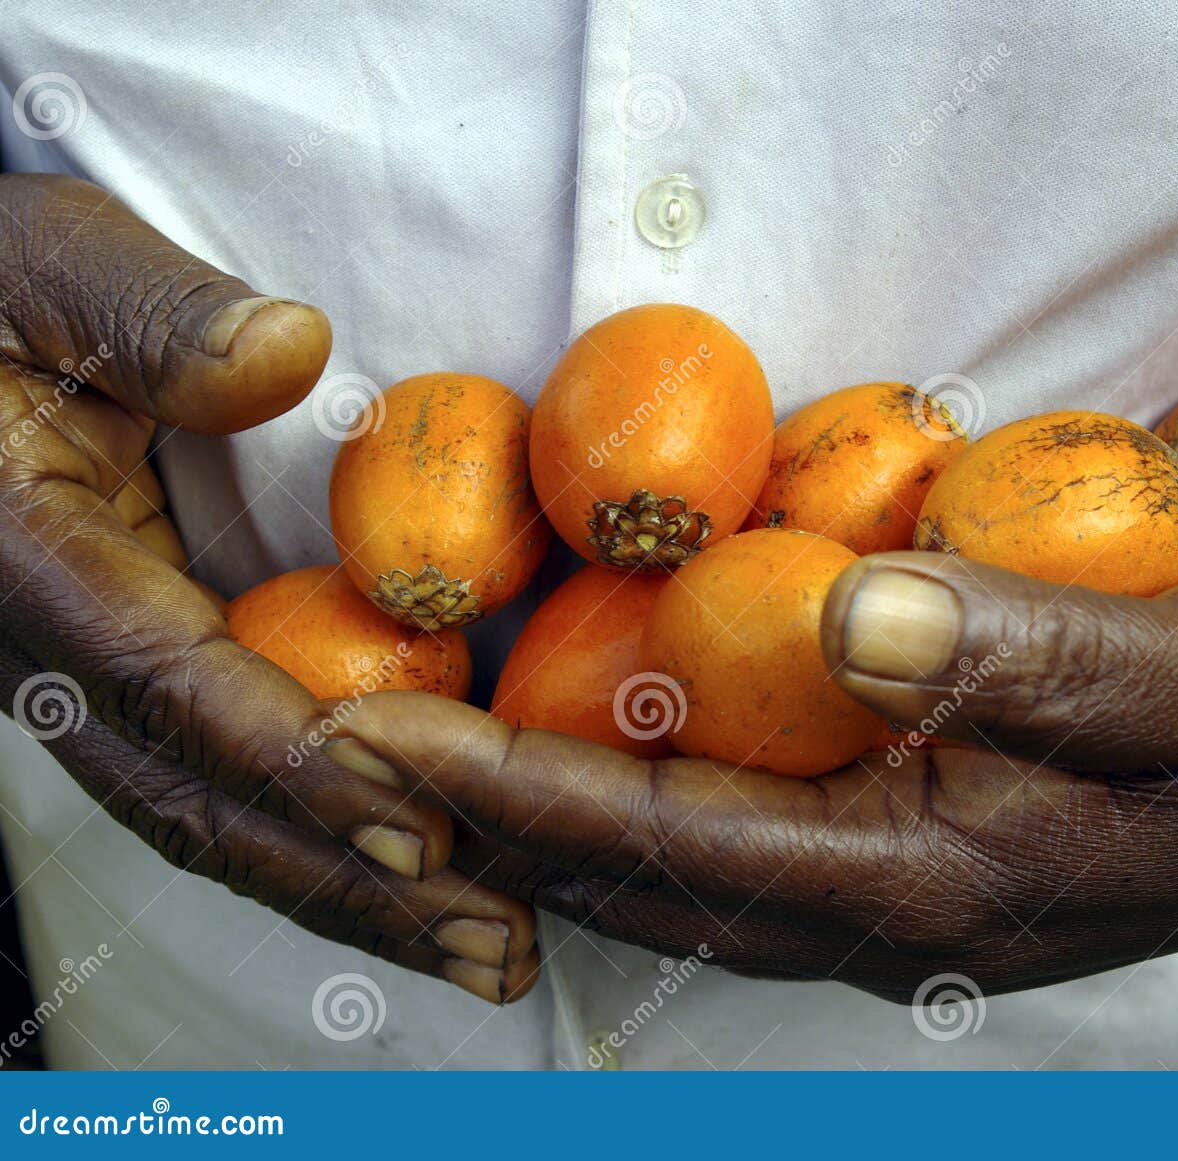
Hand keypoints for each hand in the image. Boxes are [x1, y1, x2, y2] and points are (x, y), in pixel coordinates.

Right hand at [0, 174, 536, 1003]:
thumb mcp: (50, 261)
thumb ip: (156, 315)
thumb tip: (291, 356)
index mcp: (20, 556)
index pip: (172, 686)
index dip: (298, 762)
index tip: (423, 828)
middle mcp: (38, 652)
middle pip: (201, 801)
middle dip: (352, 885)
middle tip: (499, 949)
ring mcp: (72, 682)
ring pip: (208, 819)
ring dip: (349, 898)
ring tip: (487, 955)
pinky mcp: (116, 680)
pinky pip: (211, 784)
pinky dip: (313, 843)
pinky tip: (414, 881)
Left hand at [323, 548, 1177, 1002]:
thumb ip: (1019, 649)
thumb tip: (842, 613)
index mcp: (934, 883)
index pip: (676, 849)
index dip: (515, 794)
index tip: (371, 740)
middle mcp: (891, 916)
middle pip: (644, 888)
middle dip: (484, 826)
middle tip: (335, 756)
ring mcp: (897, 900)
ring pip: (678, 881)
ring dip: (542, 827)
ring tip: (417, 762)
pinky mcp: (914, 858)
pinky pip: (738, 845)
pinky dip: (635, 808)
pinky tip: (584, 752)